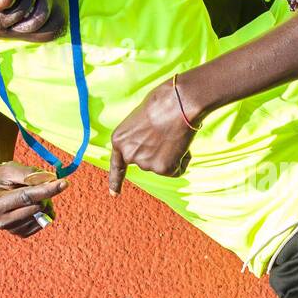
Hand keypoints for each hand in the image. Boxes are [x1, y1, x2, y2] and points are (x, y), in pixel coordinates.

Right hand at [0, 161, 67, 237]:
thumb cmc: (2, 177)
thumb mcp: (11, 169)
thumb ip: (30, 173)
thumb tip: (52, 179)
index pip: (27, 197)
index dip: (47, 190)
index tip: (64, 183)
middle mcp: (2, 221)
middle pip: (38, 207)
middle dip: (45, 193)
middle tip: (38, 183)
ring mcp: (12, 230)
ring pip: (43, 215)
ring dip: (45, 202)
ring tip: (31, 194)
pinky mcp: (22, 234)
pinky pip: (43, 222)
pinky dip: (43, 212)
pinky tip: (32, 205)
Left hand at [108, 78, 197, 195]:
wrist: (178, 103)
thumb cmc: (162, 102)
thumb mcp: (141, 120)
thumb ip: (141, 137)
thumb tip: (156, 144)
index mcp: (119, 140)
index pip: (117, 165)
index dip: (116, 181)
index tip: (114, 194)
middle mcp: (129, 155)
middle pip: (148, 162)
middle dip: (160, 153)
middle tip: (167, 132)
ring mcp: (145, 164)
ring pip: (164, 165)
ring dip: (173, 154)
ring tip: (174, 134)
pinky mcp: (163, 169)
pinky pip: (178, 169)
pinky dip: (183, 159)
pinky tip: (181, 143)